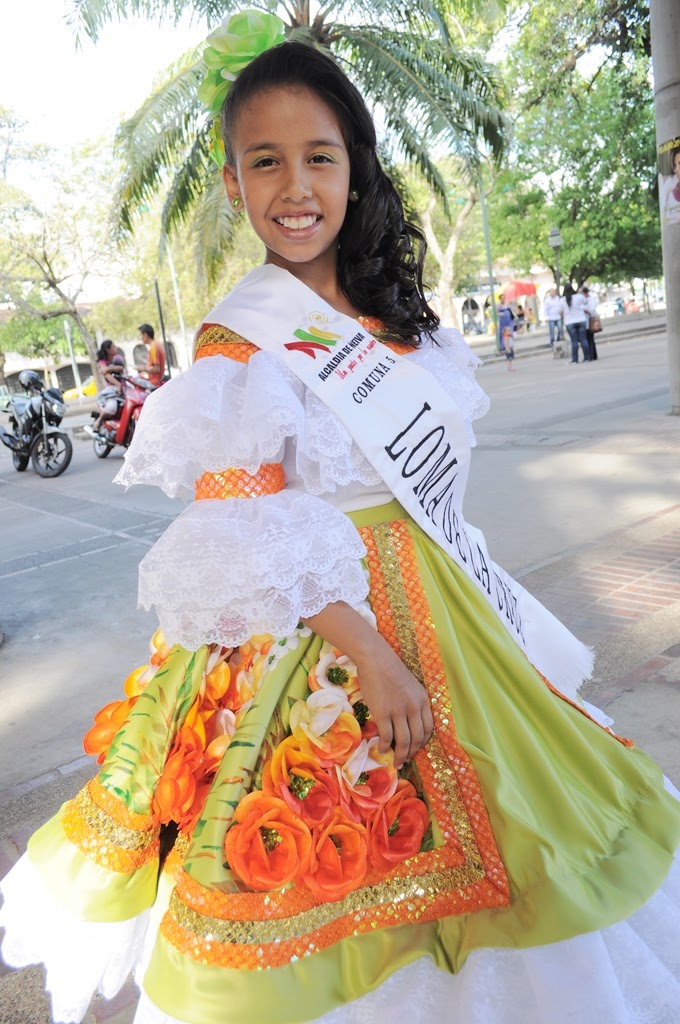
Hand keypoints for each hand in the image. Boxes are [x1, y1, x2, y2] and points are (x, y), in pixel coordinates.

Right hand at [354, 640, 433, 766]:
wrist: (375, 659)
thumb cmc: (390, 669)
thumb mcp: (410, 685)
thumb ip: (413, 702)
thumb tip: (408, 721)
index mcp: (423, 700)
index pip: (428, 728)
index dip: (423, 742)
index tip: (417, 748)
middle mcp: (414, 707)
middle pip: (418, 738)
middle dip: (412, 753)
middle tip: (406, 760)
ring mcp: (399, 711)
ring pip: (404, 741)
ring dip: (400, 755)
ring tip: (396, 762)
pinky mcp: (383, 713)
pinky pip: (387, 736)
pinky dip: (385, 747)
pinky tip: (382, 750)